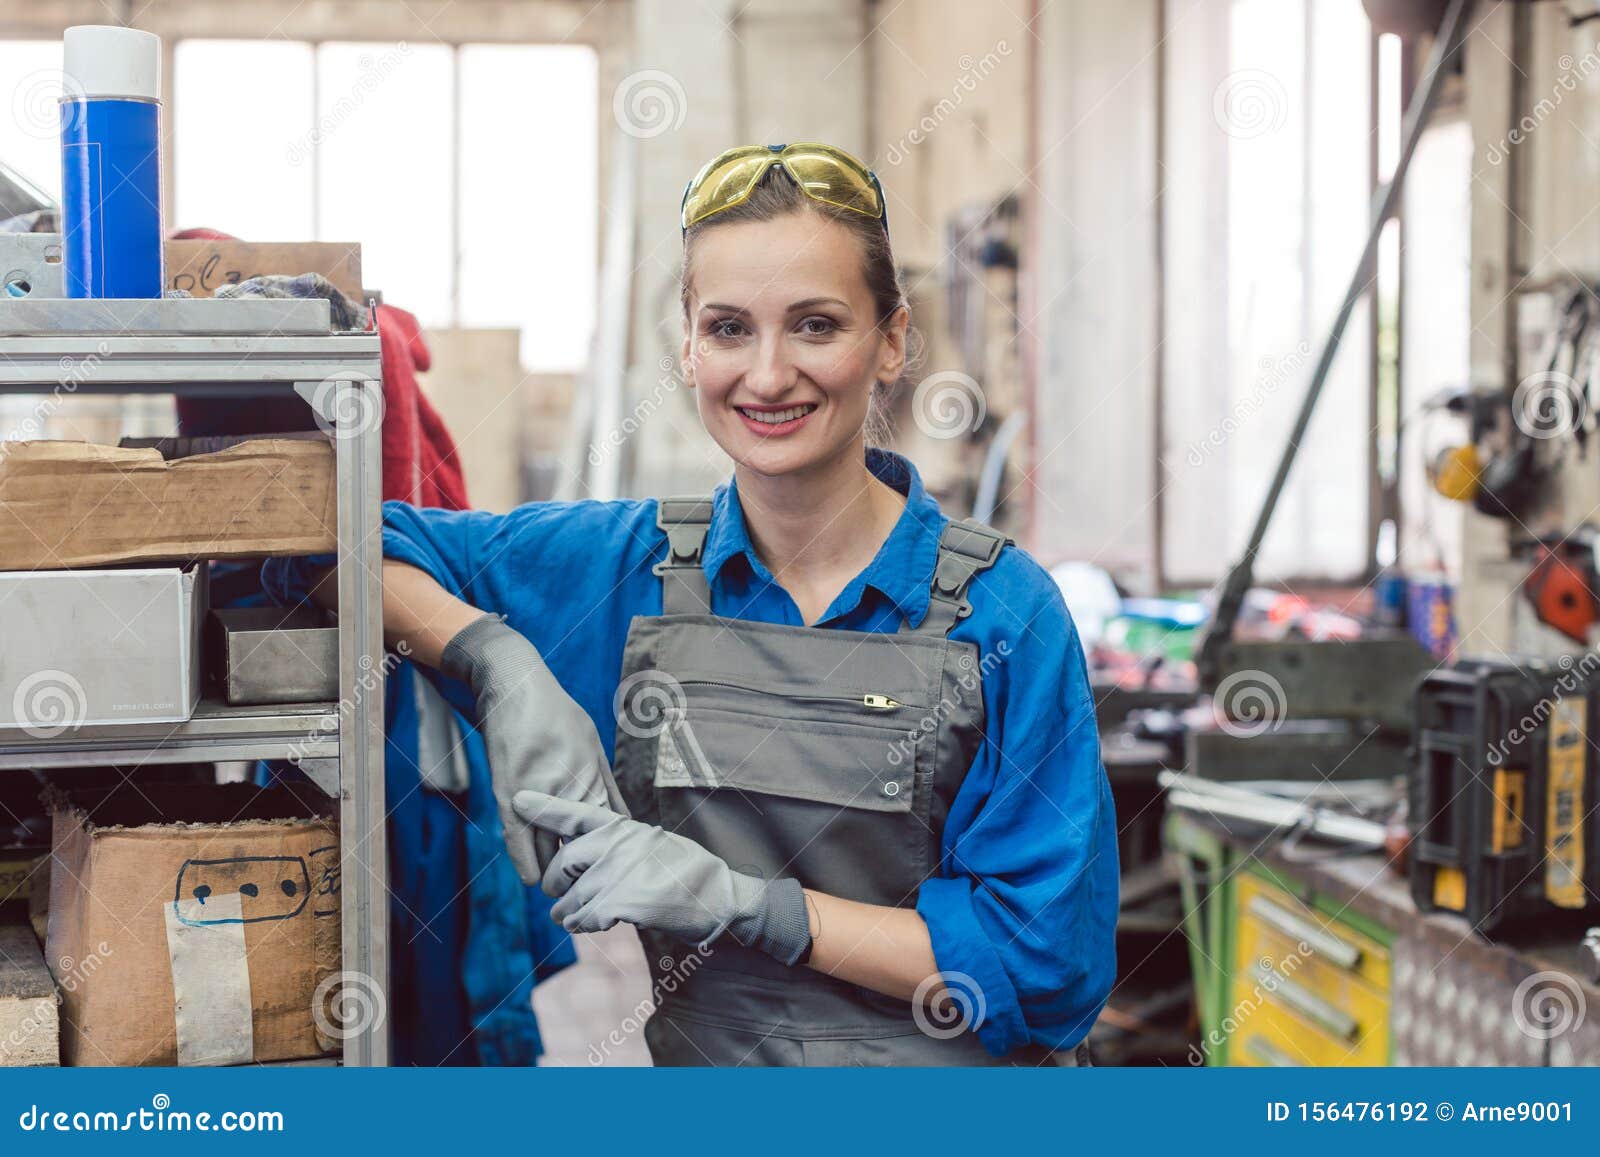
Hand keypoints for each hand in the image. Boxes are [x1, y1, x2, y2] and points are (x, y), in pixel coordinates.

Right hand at [440, 615, 627, 882]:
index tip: (621, 876)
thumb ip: (605, 784)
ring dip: (558, 872)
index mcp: (592, 777)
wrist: (514, 687)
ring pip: (551, 847)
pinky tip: (536, 878)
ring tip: (567, 892)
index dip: (616, 856)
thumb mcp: (592, 746)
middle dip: (590, 871)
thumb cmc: (556, 716)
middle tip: (596, 894)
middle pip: (584, 845)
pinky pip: (519, 838)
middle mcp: (569, 788)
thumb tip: (624, 819)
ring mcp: (539, 794)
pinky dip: (527, 860)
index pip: (610, 830)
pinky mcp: (508, 795)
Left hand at [511, 791, 810, 964]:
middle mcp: (616, 844)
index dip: (543, 807)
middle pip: (561, 863)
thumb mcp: (651, 843)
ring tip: (586, 916)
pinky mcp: (620, 902)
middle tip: (561, 896)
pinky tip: (602, 923)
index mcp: (622, 827)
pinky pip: (583, 918)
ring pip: (569, 899)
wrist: (720, 898)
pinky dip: (587, 925)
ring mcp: (617, 872)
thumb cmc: (687, 872)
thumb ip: (617, 844)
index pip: (574, 813)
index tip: (517, 798)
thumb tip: (583, 856)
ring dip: (571, 913)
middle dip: (557, 885)